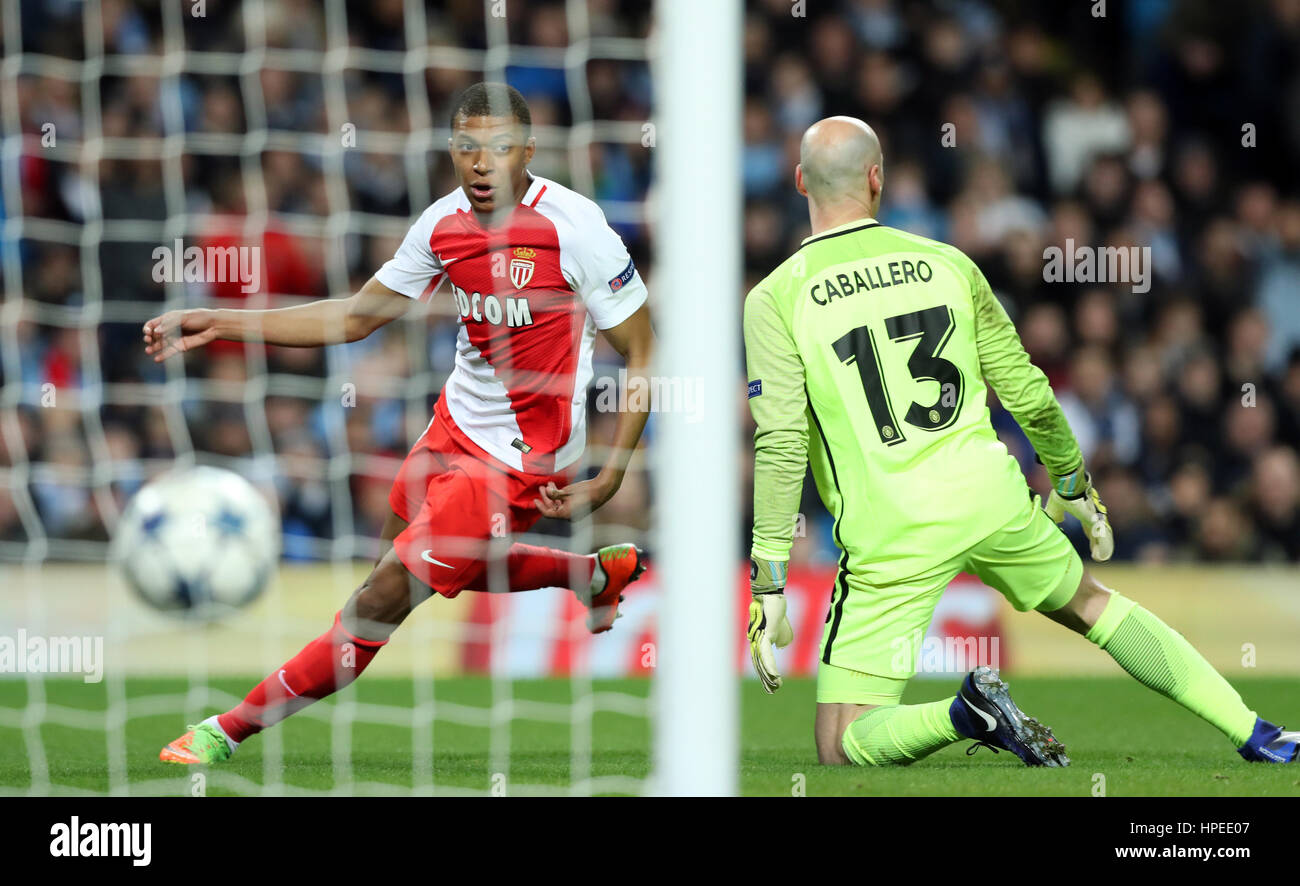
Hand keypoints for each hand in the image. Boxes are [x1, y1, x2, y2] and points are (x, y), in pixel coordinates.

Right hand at [143, 309, 219, 361]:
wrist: (214, 326)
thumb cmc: (199, 317)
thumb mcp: (182, 318)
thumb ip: (169, 324)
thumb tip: (157, 331)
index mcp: (168, 319)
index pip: (152, 324)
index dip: (148, 328)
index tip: (148, 332)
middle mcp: (170, 329)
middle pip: (155, 335)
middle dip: (149, 338)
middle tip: (148, 340)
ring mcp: (175, 338)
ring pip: (161, 344)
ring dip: (154, 348)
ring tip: (148, 351)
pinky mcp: (181, 346)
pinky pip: (170, 352)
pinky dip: (163, 356)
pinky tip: (157, 359)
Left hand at [533, 471, 619, 519]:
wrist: (602, 490)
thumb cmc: (586, 491)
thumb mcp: (567, 491)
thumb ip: (555, 494)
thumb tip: (547, 492)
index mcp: (566, 514)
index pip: (548, 513)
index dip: (540, 506)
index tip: (535, 500)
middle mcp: (569, 515)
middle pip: (553, 508)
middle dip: (546, 498)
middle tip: (542, 487)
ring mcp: (573, 511)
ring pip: (559, 505)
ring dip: (553, 496)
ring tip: (548, 484)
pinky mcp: (577, 507)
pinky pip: (565, 503)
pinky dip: (560, 496)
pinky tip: (557, 486)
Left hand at [748, 558, 792, 692]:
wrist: (773, 598)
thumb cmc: (777, 612)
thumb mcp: (784, 630)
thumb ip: (782, 640)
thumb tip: (780, 647)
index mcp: (761, 642)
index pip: (762, 661)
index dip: (767, 674)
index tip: (773, 685)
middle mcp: (757, 642)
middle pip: (760, 664)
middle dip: (766, 679)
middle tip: (772, 692)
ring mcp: (759, 639)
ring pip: (761, 661)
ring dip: (768, 676)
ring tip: (774, 687)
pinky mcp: (764, 635)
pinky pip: (765, 654)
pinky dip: (770, 665)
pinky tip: (774, 675)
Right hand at [1044, 470, 1113, 561]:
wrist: (1069, 488)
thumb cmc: (1063, 494)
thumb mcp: (1056, 508)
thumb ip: (1055, 515)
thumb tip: (1056, 521)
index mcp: (1085, 513)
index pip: (1090, 527)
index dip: (1091, 536)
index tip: (1092, 545)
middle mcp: (1093, 516)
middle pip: (1097, 533)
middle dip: (1097, 544)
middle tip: (1096, 554)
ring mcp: (1097, 519)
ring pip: (1102, 537)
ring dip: (1101, 549)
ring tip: (1099, 558)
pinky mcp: (1096, 522)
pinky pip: (1102, 539)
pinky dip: (1102, 549)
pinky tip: (1100, 557)